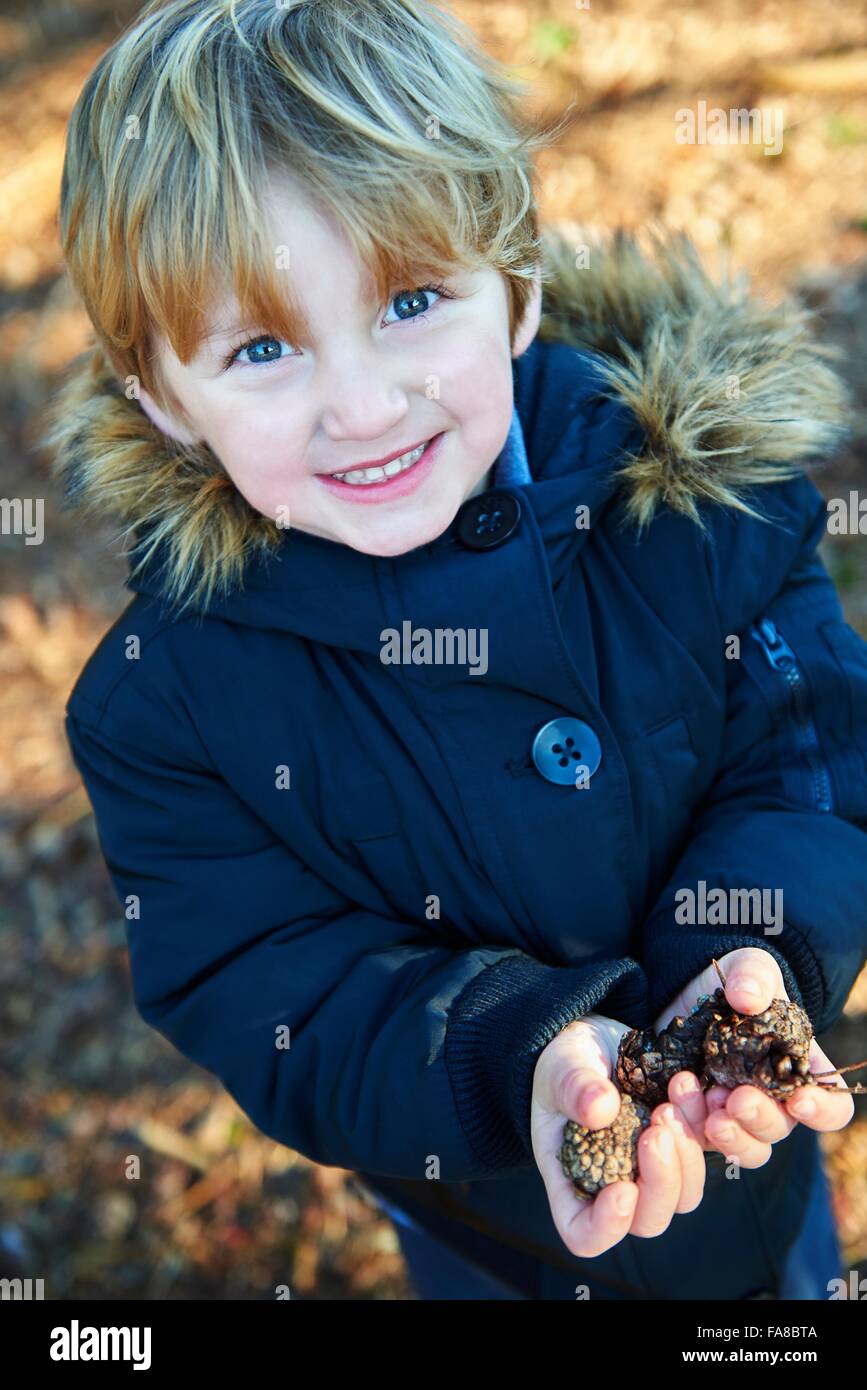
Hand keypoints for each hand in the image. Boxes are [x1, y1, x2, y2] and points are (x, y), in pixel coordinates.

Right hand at [531, 1012, 705, 1258]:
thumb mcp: (560, 1069)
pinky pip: (706, 1156)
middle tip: (658, 1127)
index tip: (623, 1189)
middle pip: (648, 1219)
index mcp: (574, 1179)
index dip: (607, 1227)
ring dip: (687, 1154)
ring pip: (684, 1195)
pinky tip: (689, 1088)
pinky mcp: (682, 1147)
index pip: (586, 1234)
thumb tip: (602, 1109)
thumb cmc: (566, 1064)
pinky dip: (705, 1127)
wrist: (598, 1044)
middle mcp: (616, 1186)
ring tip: (671, 1102)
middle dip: (661, 1180)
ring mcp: (652, 1170)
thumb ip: (574, 1088)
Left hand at [654, 947, 854, 1168]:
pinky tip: (673, 1104)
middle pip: (781, 1129)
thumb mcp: (748, 969)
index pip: (831, 1106)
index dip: (822, 1110)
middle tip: (736, 1100)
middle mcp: (773, 1099)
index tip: (798, 1100)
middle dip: (760, 1119)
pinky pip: (701, 1138)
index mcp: (799, 1069)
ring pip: (747, 1147)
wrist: (689, 990)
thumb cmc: (736, 984)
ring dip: (729, 1135)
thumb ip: (753, 977)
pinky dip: (690, 1127)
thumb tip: (747, 997)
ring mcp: (737, 1112)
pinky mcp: (701, 1116)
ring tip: (706, 1107)